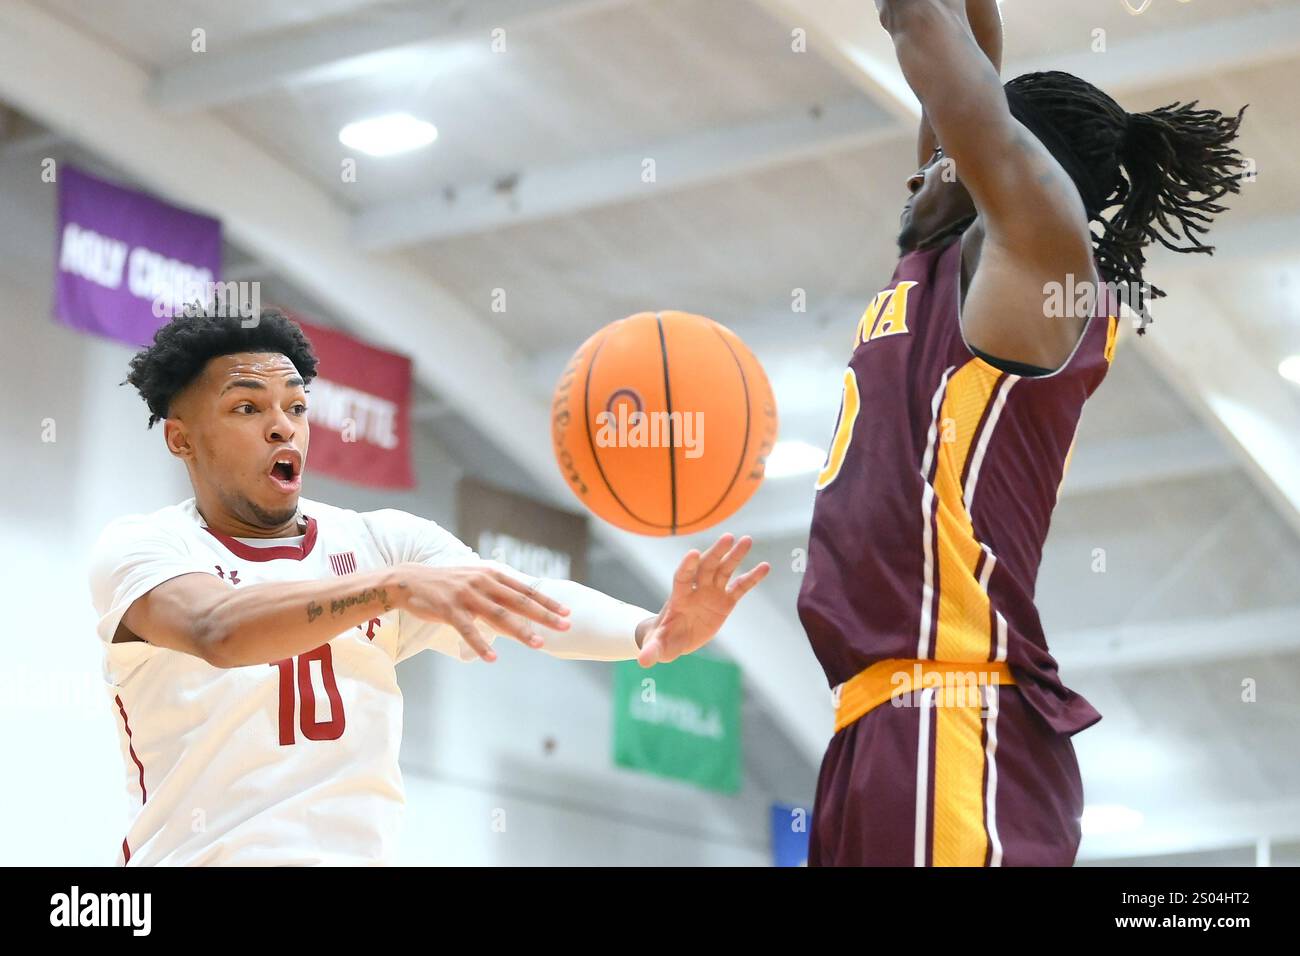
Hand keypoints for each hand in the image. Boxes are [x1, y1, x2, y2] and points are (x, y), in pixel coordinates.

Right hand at [396, 563, 570, 661]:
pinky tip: (493, 658)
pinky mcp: (448, 609)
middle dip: (543, 614)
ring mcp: (465, 595)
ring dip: (519, 631)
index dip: (547, 601)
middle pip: (518, 601)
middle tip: (564, 626)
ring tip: (537, 644)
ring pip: (498, 615)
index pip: (525, 590)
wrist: (409, 580)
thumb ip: (497, 589)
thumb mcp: (476, 579)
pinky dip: (481, 644)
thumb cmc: (448, 583)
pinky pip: (468, 629)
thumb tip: (522, 602)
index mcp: (491, 574)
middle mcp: (482, 582)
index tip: (566, 612)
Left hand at [636, 534, 769, 667]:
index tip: (693, 553)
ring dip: (735, 556)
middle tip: (728, 537)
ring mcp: (712, 593)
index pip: (682, 577)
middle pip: (706, 567)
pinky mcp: (725, 601)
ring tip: (747, 540)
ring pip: (724, 570)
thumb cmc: (663, 639)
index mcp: (679, 597)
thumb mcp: (658, 646)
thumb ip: (652, 650)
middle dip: (716, 553)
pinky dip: (752, 577)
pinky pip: (740, 587)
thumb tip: (643, 661)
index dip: (687, 566)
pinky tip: (766, 566)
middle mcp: (697, 589)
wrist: (674, 638)